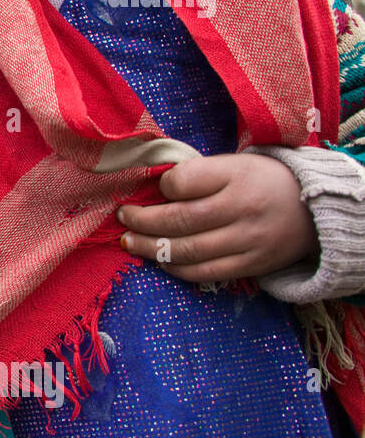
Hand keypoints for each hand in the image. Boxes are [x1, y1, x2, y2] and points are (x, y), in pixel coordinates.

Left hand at [118, 153, 316, 282]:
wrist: (315, 211)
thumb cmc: (263, 181)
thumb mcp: (234, 164)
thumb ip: (197, 174)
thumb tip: (153, 187)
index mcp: (237, 176)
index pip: (184, 181)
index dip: (161, 185)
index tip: (150, 187)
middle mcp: (242, 209)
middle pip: (178, 220)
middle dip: (142, 221)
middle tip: (123, 218)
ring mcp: (247, 241)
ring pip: (187, 250)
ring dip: (150, 248)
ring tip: (129, 242)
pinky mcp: (251, 266)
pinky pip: (204, 273)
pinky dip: (175, 268)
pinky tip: (159, 259)